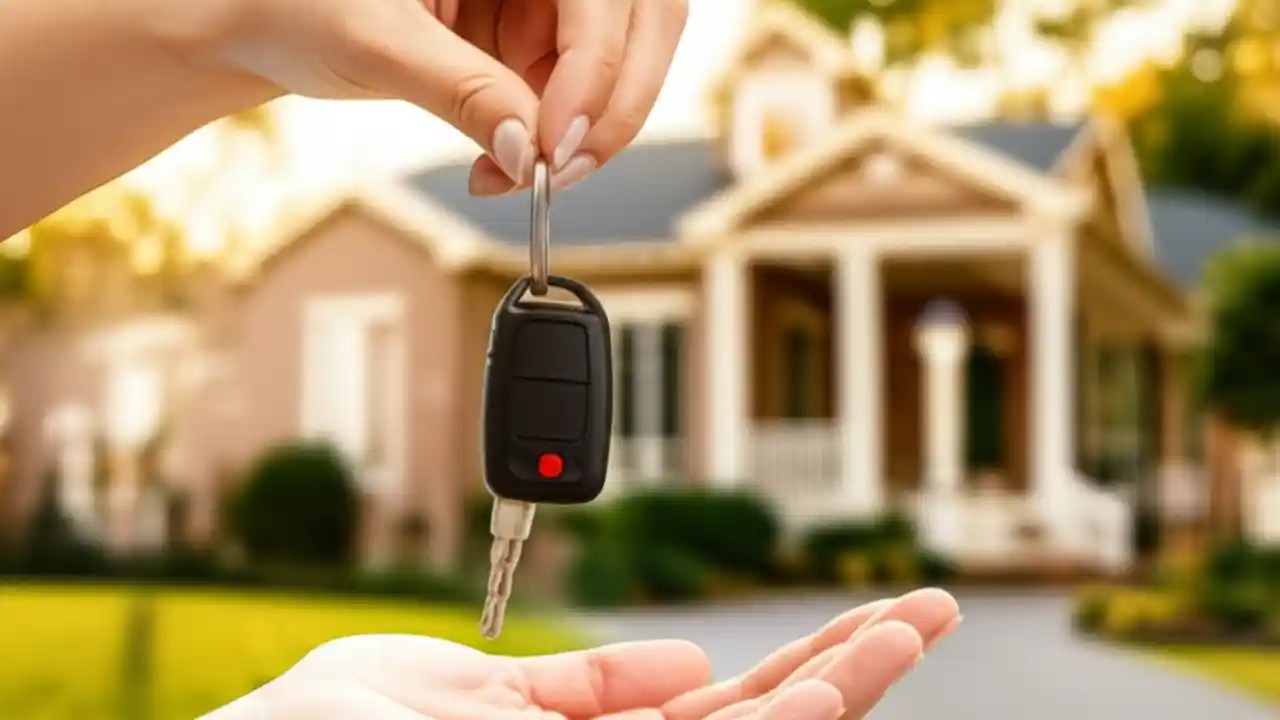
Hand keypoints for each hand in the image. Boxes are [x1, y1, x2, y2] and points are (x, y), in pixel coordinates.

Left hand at [178, 0, 687, 193]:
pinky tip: (508, 164)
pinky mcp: (528, 44)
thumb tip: (531, 152)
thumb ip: (464, 93)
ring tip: (517, 175)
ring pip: (614, 70)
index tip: (558, 141)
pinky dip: (550, 143)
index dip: (597, 67)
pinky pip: (572, 100)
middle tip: (564, 169)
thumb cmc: (296, 2)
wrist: (259, 28)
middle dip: (612, 104)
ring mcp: (540, 2)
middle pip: (640, 22)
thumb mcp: (379, 42)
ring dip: (581, 135)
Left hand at [202, 589, 959, 718]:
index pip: (713, 711)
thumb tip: (688, 665)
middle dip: (845, 673)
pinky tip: (833, 693)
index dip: (793, 667)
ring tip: (903, 634)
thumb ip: (577, 681)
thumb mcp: (456, 683)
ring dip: (835, 695)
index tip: (857, 623)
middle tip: (925, 612)